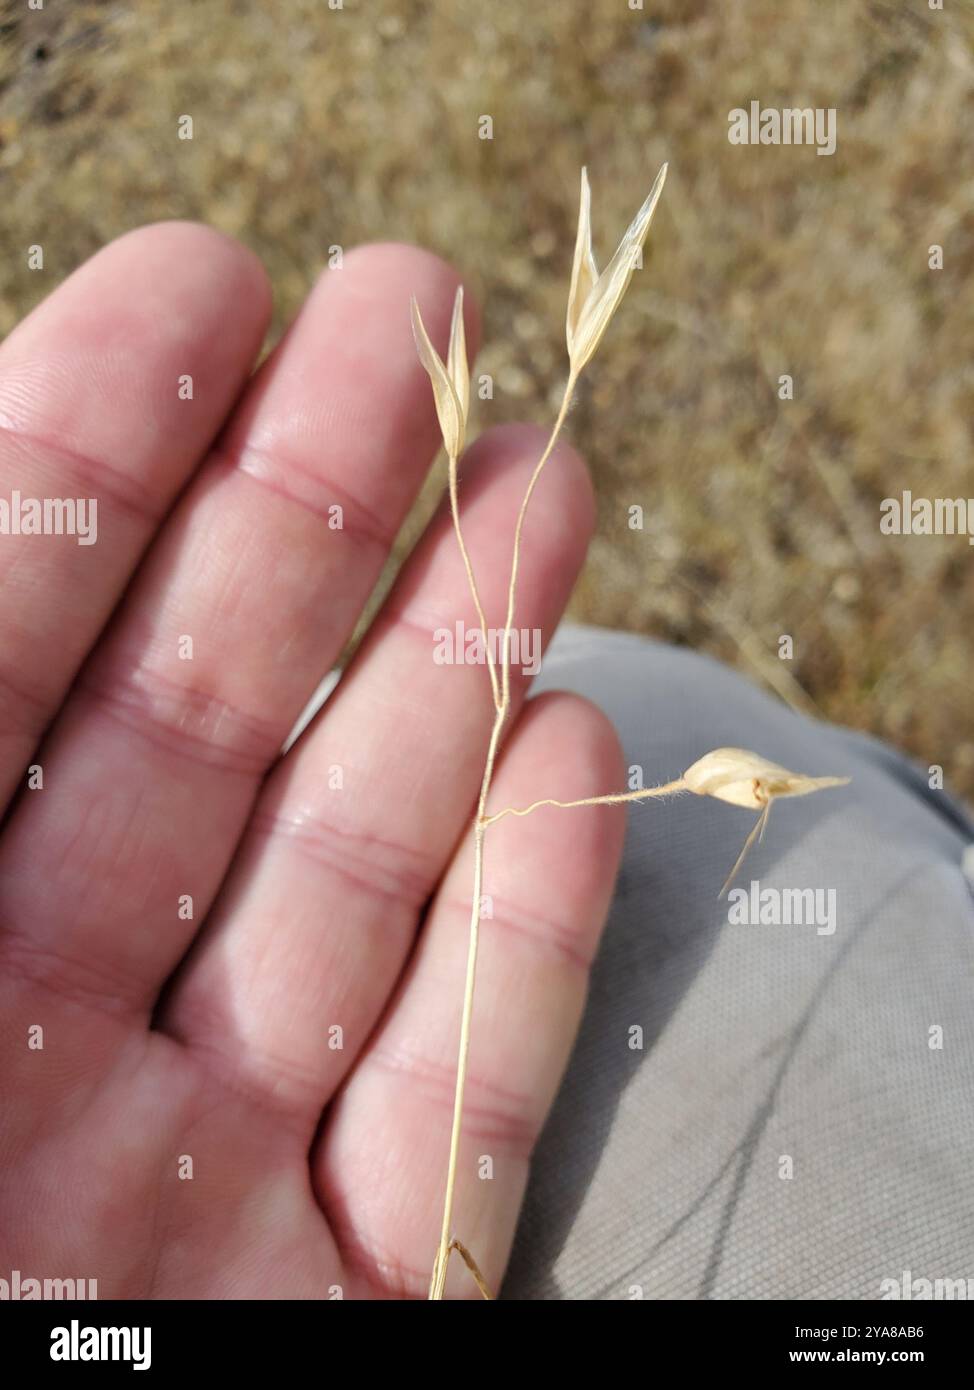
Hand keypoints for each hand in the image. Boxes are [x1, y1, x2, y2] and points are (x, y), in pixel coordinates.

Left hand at [0, 225, 623, 1298]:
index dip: (97, 458)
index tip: (211, 289)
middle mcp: (34, 1049)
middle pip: (193, 735)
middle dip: (306, 512)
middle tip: (412, 321)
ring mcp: (199, 1181)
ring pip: (345, 884)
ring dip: (449, 671)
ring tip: (538, 481)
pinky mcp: (351, 1292)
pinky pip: (449, 1103)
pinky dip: (519, 929)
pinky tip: (567, 745)